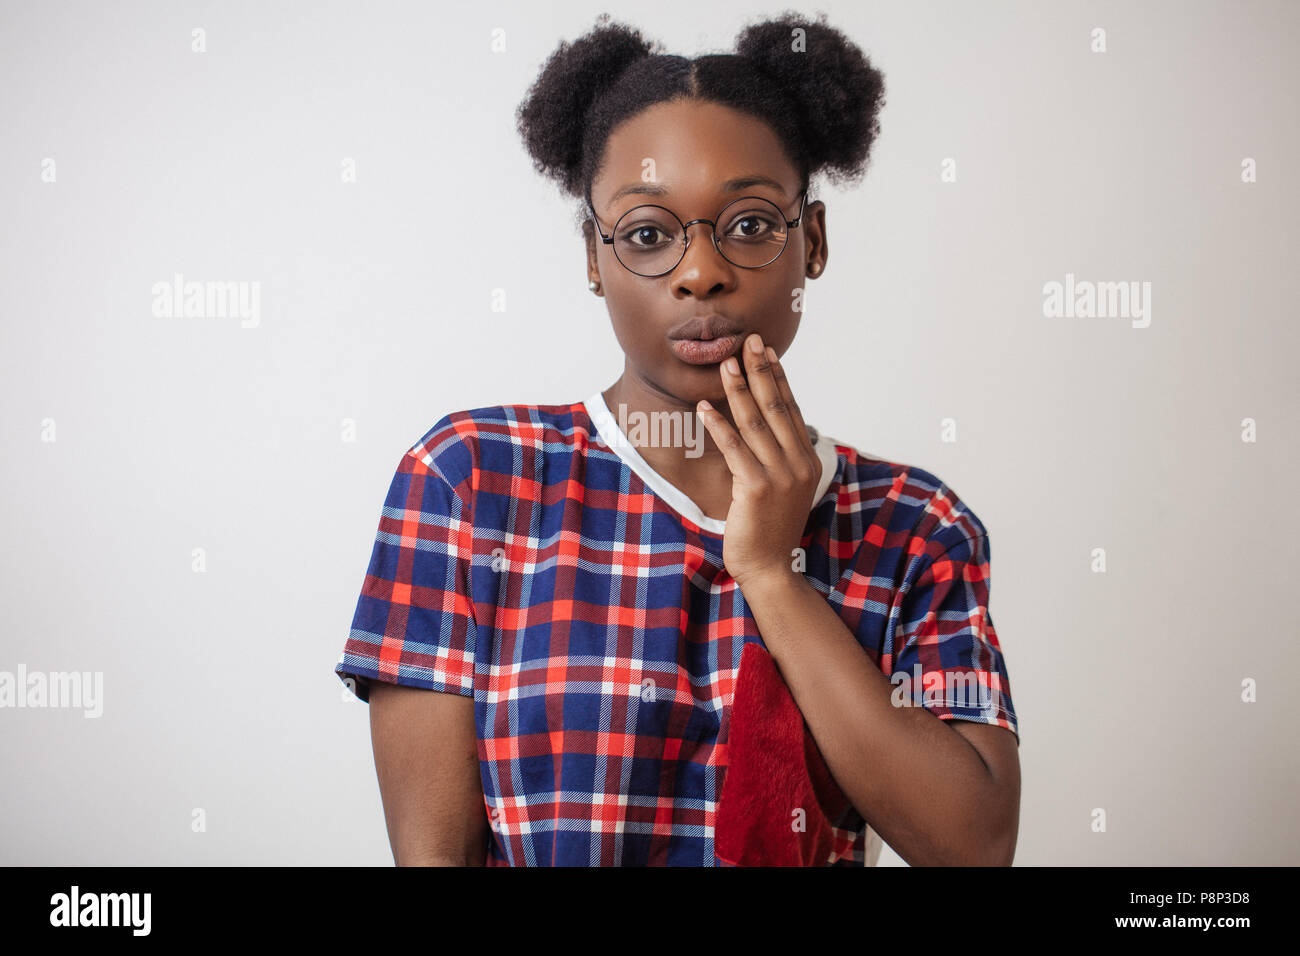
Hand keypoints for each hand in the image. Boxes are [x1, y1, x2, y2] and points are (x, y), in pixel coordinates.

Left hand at [696, 333, 821, 591]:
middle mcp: (798, 464)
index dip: (778, 379)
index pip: (791, 409)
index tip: (766, 353)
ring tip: (725, 364)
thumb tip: (764, 428)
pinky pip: (735, 449)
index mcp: (807, 460)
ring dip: (738, 390)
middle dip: (761, 372)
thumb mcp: (783, 488)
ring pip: (756, 423)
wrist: (769, 567)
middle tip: (749, 342)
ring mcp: (780, 476)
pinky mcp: (757, 488)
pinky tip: (706, 407)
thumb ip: (779, 458)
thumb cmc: (769, 528)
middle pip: (776, 407)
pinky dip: (719, 425)